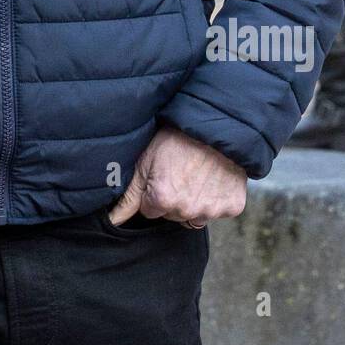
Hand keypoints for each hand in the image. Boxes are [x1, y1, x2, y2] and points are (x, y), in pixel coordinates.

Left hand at [106, 125, 246, 228]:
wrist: (216, 124)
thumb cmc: (176, 138)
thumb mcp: (145, 160)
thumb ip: (129, 196)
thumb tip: (111, 220)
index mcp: (163, 200)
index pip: (150, 211)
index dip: (153, 192)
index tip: (161, 175)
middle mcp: (187, 210)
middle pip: (172, 215)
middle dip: (173, 198)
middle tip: (179, 171)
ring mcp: (212, 210)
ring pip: (195, 216)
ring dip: (194, 201)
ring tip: (197, 175)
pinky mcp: (233, 207)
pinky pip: (219, 211)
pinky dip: (216, 198)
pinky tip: (214, 179)